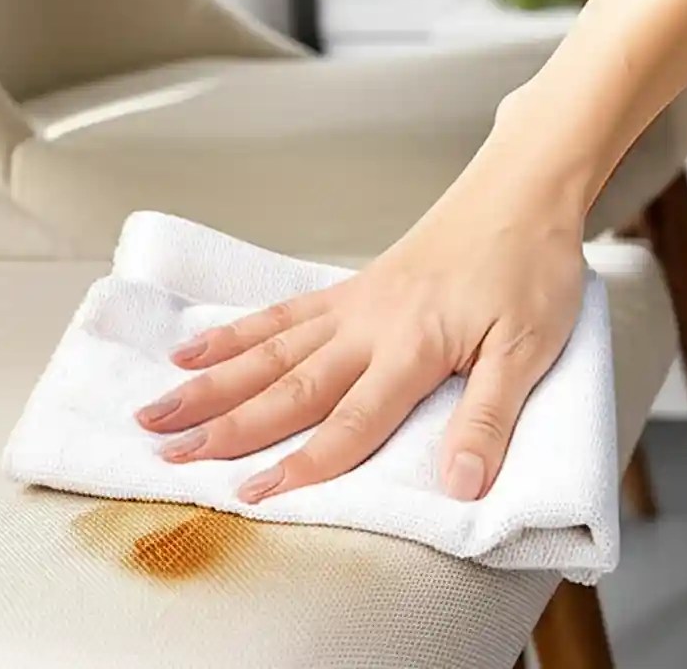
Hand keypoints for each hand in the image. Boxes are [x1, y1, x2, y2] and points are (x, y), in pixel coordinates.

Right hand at [135, 144, 588, 503]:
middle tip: (166, 453)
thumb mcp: (531, 350)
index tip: (249, 494)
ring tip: (155, 408)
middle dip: (223, 424)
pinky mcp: (347, 290)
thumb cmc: (530, 270)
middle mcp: (368, 327)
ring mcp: (350, 306)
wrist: (521, 192)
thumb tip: (460, 486)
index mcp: (413, 347)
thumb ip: (491, 418)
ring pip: (268, 351)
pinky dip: (236, 334)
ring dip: (210, 382)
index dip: (301, 463)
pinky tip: (196, 349)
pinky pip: (280, 315)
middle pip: (286, 386)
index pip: (350, 420)